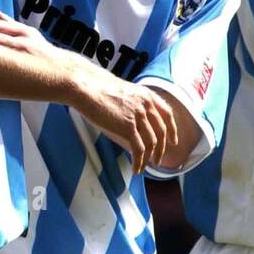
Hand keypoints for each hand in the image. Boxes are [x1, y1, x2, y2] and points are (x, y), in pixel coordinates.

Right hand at [0, 7, 178, 173]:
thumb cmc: (90, 85)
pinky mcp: (128, 127)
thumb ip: (126, 101)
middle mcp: (145, 104)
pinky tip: (136, 169)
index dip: (172, 129)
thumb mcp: (114, 90)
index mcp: (144, 93)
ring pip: (152, 142)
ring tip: (146, 167)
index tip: (173, 139)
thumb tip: (122, 111)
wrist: (80, 84)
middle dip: (163, 147)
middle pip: (162, 130)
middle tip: (160, 159)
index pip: (166, 113)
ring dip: (150, 157)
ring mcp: (138, 115)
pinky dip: (140, 162)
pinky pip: (139, 150)